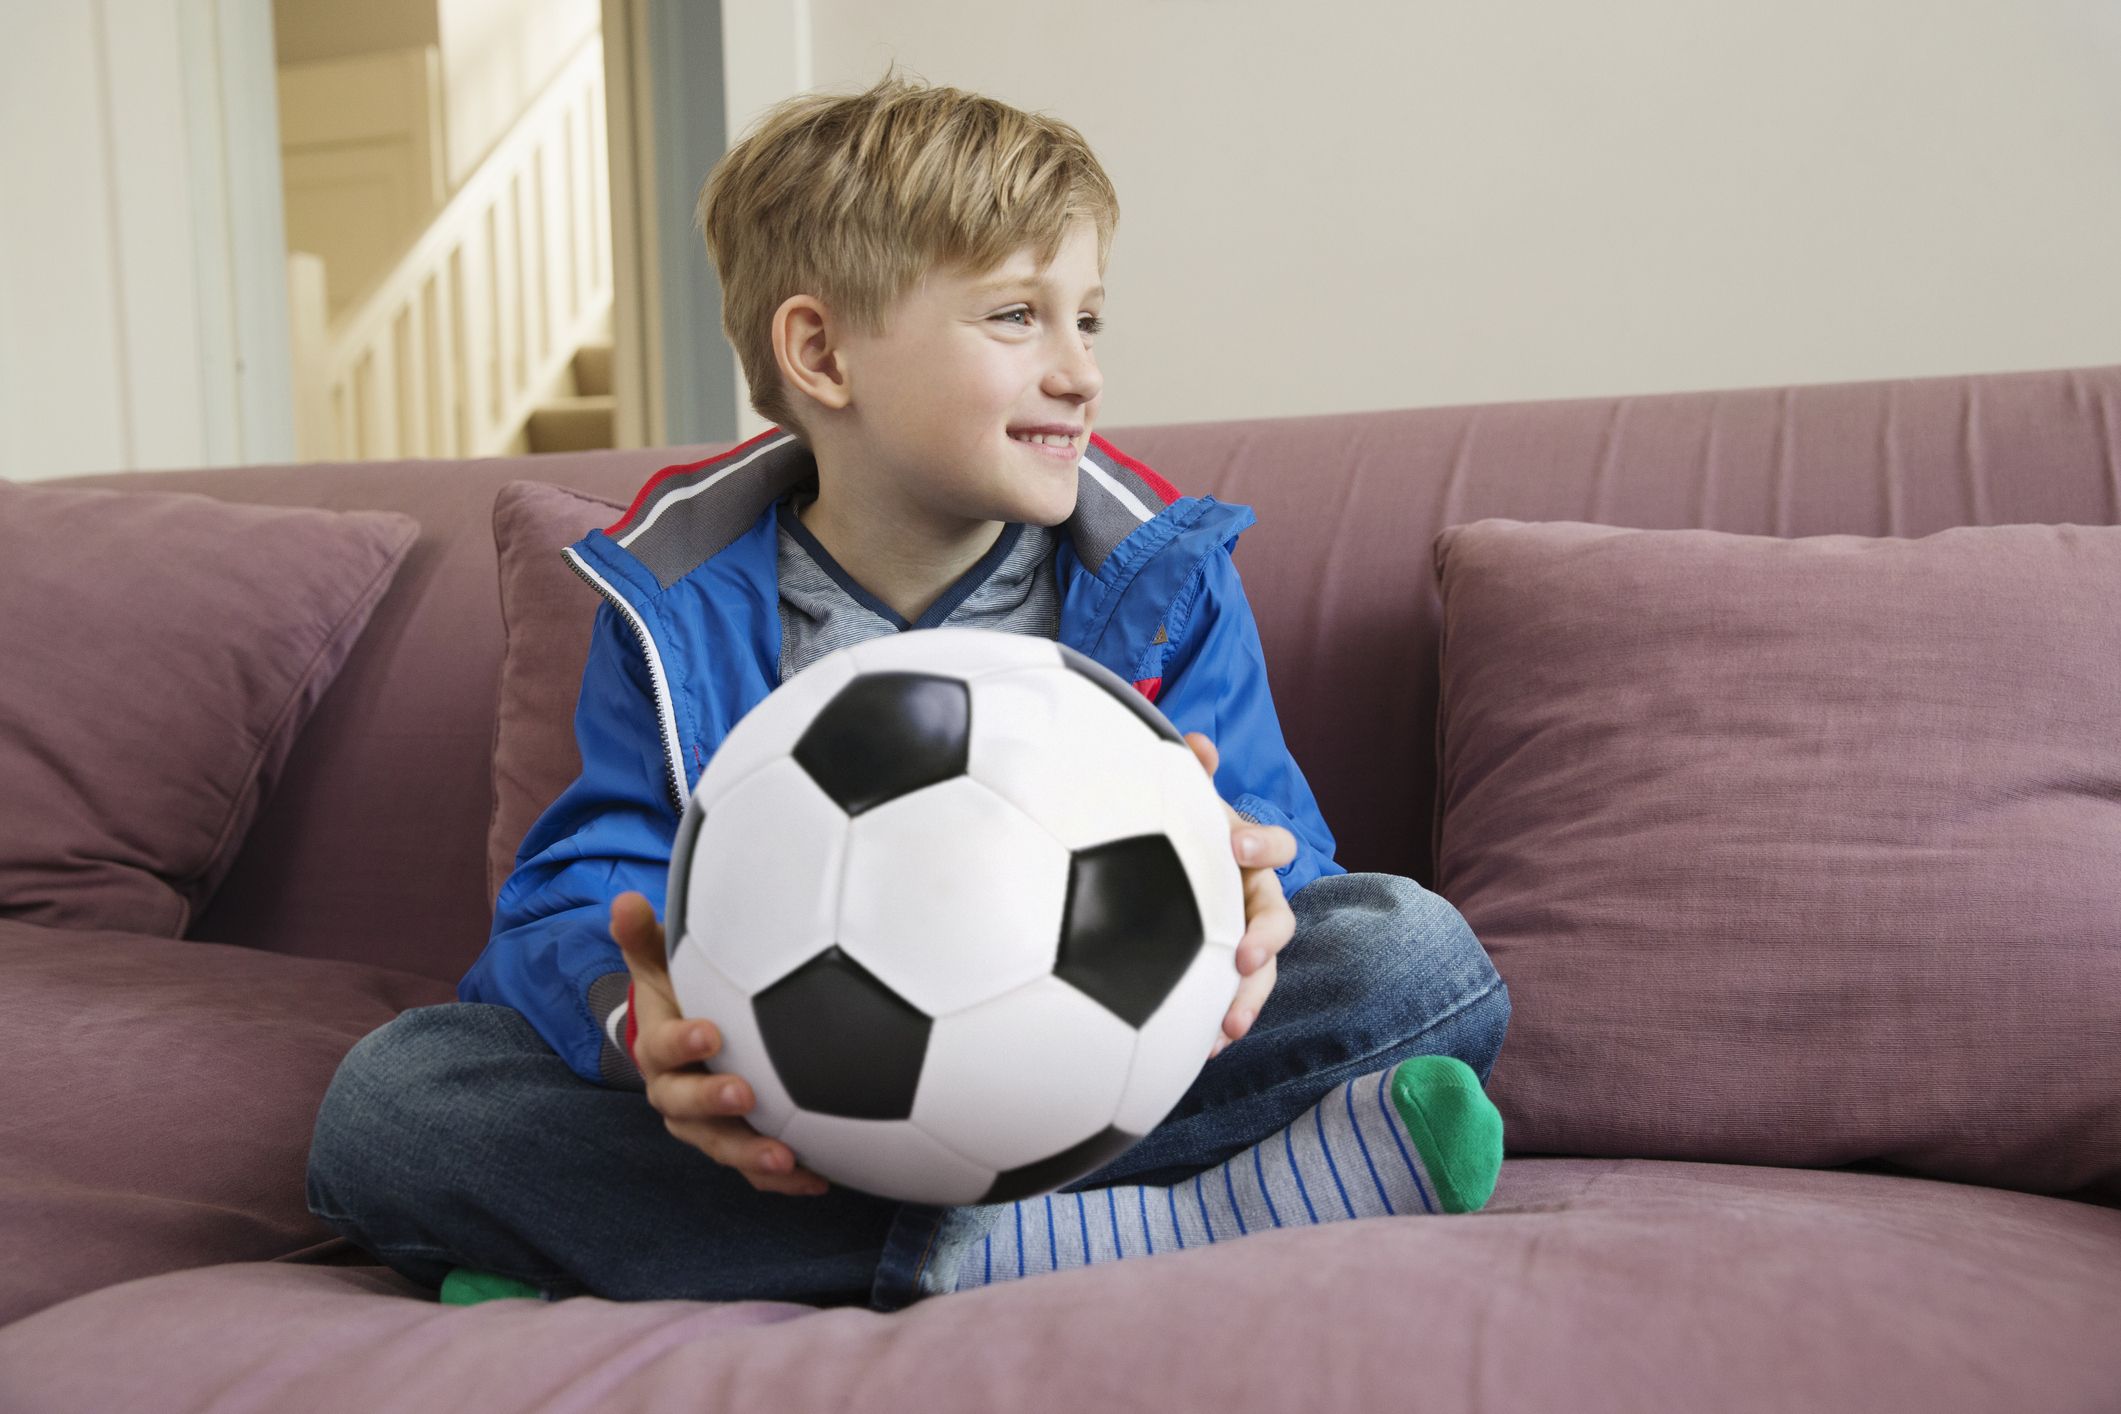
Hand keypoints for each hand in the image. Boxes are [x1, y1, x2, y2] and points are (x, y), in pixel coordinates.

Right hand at [609, 892, 829, 1195]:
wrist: (683, 1042)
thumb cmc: (679, 993)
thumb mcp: (660, 962)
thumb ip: (644, 937)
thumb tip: (625, 902)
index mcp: (658, 1048)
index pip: (664, 1046)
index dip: (683, 1042)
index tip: (710, 1033)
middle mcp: (675, 1093)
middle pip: (687, 1106)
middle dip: (714, 1103)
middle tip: (746, 1095)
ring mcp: (704, 1125)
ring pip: (723, 1147)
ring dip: (753, 1156)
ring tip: (787, 1158)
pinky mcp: (733, 1144)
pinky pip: (754, 1169)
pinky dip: (784, 1178)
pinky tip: (821, 1178)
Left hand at [1183, 733, 1297, 1059]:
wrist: (1150, 867)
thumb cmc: (1170, 831)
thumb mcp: (1179, 802)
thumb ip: (1187, 773)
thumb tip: (1198, 745)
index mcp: (1245, 853)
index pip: (1273, 847)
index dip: (1261, 845)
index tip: (1234, 847)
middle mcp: (1251, 897)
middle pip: (1277, 921)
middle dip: (1265, 941)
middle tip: (1245, 958)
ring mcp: (1239, 938)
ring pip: (1259, 972)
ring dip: (1248, 1001)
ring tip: (1227, 1033)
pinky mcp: (1219, 974)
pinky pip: (1229, 1002)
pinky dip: (1218, 1025)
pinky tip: (1198, 1052)